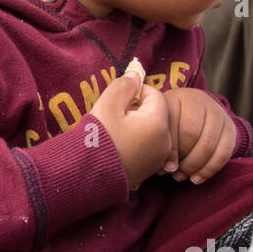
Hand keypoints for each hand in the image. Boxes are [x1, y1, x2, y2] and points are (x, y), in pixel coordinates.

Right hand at [87, 71, 174, 189]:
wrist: (87, 176)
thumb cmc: (98, 138)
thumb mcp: (107, 104)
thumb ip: (123, 85)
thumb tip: (135, 75)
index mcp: (158, 123)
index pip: (155, 94)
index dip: (136, 91)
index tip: (118, 99)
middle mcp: (166, 142)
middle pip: (157, 113)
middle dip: (139, 108)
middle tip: (116, 114)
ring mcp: (159, 158)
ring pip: (154, 130)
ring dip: (139, 125)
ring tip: (116, 130)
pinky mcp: (150, 170)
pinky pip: (149, 147)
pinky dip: (138, 141)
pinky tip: (119, 145)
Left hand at [162, 88, 238, 184]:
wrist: (196, 111)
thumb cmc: (170, 121)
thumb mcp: (162, 124)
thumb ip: (160, 141)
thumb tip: (166, 169)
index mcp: (179, 97)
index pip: (174, 123)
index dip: (169, 149)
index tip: (163, 168)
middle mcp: (201, 100)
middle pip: (191, 134)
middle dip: (181, 157)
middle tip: (174, 174)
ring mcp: (218, 113)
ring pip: (208, 145)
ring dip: (194, 166)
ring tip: (182, 177)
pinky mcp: (230, 128)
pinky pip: (223, 153)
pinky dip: (209, 169)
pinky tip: (197, 178)